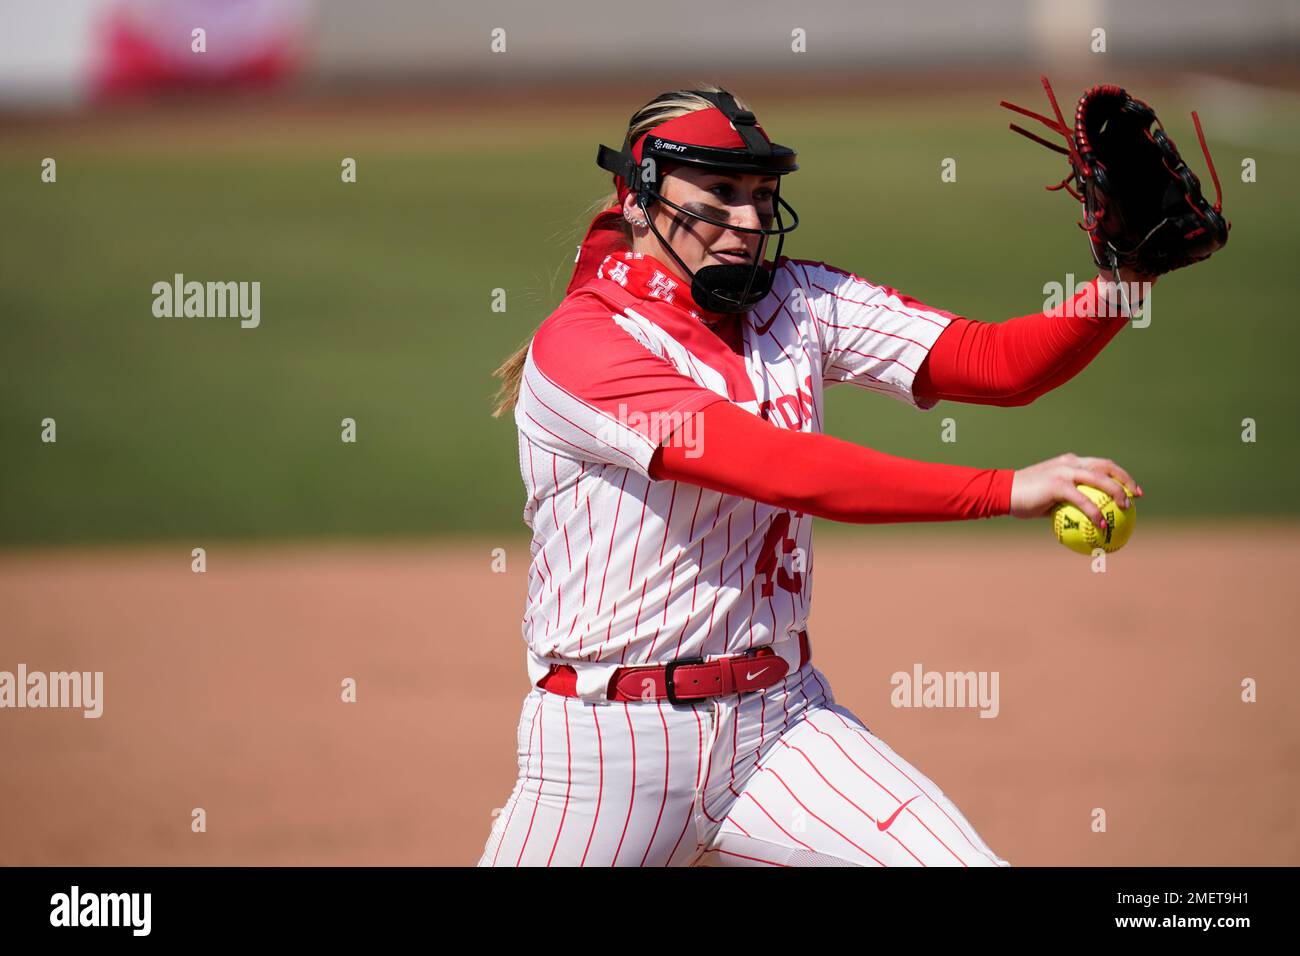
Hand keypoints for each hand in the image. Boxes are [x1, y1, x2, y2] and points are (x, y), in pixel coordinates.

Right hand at [1009, 453, 1142, 526]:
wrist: (1003, 493)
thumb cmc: (1024, 498)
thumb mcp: (1049, 496)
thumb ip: (1067, 501)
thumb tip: (1084, 519)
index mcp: (1070, 462)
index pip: (1101, 464)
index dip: (1120, 475)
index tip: (1132, 490)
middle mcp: (1070, 463)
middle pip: (1106, 467)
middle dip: (1125, 480)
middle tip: (1136, 497)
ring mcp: (1064, 472)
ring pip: (1100, 479)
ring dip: (1117, 493)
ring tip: (1125, 509)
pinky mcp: (1057, 484)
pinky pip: (1083, 500)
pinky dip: (1095, 512)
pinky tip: (1102, 525)